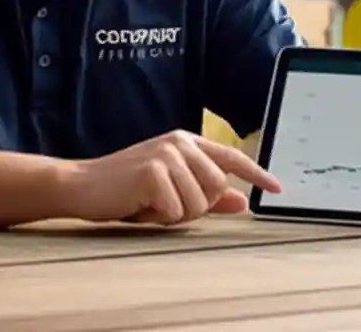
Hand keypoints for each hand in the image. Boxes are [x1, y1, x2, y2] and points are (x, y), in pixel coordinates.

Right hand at [62, 129, 281, 224]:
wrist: (82, 185)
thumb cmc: (127, 190)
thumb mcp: (171, 190)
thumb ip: (206, 195)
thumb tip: (242, 202)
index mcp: (188, 143)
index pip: (232, 157)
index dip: (257, 174)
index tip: (278, 187)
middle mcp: (181, 143)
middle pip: (217, 188)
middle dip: (196, 207)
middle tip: (165, 204)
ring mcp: (167, 154)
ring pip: (199, 202)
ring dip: (176, 214)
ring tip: (151, 204)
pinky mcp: (153, 170)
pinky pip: (175, 210)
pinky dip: (159, 217)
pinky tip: (140, 205)